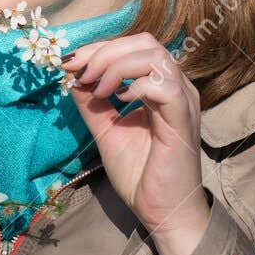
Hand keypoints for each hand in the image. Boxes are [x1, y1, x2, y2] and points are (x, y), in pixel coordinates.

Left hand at [61, 33, 210, 254]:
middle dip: (105, 51)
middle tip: (79, 72)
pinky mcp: (184, 118)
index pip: (134, 47)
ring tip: (97, 88)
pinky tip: (119, 100)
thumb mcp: (107, 131)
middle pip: (145, 42)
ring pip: (154, 56)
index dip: (100, 48)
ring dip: (116, 66)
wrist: (161, 212)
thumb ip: (92, 104)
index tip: (69, 64)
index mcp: (161, 87)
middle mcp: (177, 87)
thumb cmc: (141, 175)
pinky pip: (164, 85)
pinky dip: (136, 85)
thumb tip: (72, 76)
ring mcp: (183, 101)